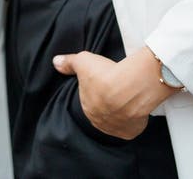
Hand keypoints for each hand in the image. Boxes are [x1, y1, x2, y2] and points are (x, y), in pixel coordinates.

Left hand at [52, 46, 180, 139]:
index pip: (90, 100)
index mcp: (87, 108)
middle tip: (117, 86)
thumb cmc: (106, 75)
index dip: (97, 89)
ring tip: (129, 95)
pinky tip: (136, 106)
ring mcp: (116, 128)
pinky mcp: (132, 131)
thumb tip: (55, 62)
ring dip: (121, 110)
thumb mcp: (84, 61)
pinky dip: (135, 118)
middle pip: (103, 111)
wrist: (130, 87)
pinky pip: (133, 126)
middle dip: (108, 101)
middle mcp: (99, 122)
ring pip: (118, 119)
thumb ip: (69, 62)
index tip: (105, 81)